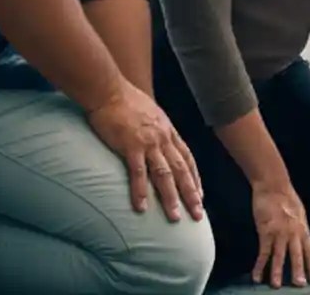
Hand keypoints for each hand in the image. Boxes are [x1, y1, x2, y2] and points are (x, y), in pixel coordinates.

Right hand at [86, 80, 203, 221]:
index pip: (187, 159)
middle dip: (191, 194)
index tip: (200, 194)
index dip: (195, 178)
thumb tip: (159, 138)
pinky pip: (137, 173)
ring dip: (171, 198)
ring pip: (165, 175)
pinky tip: (142, 208)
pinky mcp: (130, 146)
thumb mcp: (151, 113)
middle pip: (182, 171)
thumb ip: (157, 128)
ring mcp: (148, 143)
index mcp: (168, 132)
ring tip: (175, 218)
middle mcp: (163, 139)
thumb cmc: (126, 100)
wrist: (109, 91)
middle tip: (198, 215)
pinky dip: (141, 191)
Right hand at [251, 183, 309, 287]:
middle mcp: (294, 233)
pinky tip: (257, 276)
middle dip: (299, 271)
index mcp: (303, 228)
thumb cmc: (286, 197)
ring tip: (277, 286)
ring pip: (279, 256)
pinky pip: (263, 252)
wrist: (273, 186)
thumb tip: (303, 239)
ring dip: (278, 272)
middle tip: (301, 286)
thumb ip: (300, 228)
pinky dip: (260, 265)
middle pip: (297, 255)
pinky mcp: (265, 232)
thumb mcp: (299, 213)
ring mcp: (279, 233)